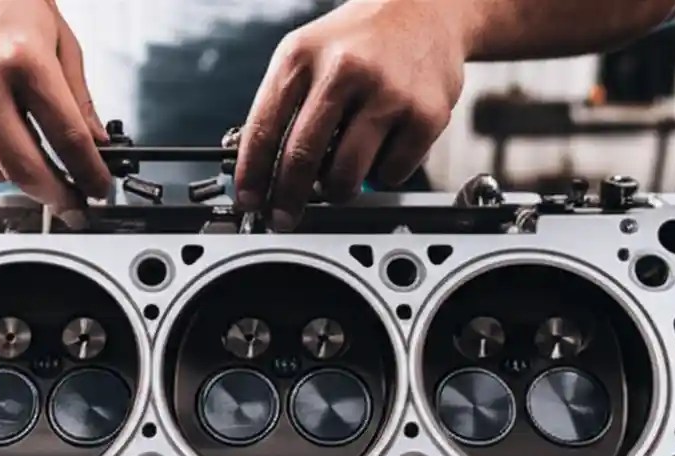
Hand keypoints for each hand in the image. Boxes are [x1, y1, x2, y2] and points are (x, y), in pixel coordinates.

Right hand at [0, 0, 111, 224]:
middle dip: (54, 192)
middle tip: (69, 197)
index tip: (98, 188)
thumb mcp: (56, 38)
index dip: (89, 173)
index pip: (67, 137)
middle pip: (23, 168)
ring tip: (19, 140)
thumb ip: (78, 97)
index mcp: (21, 57)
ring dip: (10, 169)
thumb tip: (94, 147)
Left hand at [235, 0, 467, 230]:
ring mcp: (387, 92)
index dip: (251, 174)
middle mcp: (344, 70)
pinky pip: (391, 173)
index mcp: (302, 56)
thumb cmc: (360, 40)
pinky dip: (382, 175)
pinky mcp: (425, 113)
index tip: (249, 200)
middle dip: (288, 198)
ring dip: (336, 191)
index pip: (263, 128)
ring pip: (346, 175)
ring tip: (338, 181)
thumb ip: (283, 105)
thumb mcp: (307, 54)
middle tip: (284, 216)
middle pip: (302, 157)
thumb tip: (263, 169)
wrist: (426, 9)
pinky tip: (382, 150)